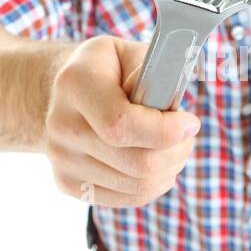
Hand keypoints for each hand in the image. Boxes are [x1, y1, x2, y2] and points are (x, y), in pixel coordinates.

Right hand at [43, 34, 200, 206]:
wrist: (61, 94)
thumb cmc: (107, 70)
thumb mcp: (128, 52)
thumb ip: (153, 71)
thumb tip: (170, 102)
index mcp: (75, 84)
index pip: (121, 123)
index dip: (165, 130)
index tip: (190, 123)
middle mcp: (61, 125)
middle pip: (136, 162)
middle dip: (176, 152)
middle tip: (188, 136)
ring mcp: (62, 159)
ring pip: (137, 186)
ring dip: (169, 169)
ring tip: (175, 149)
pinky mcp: (68, 184)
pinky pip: (127, 198)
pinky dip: (154, 185)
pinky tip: (158, 165)